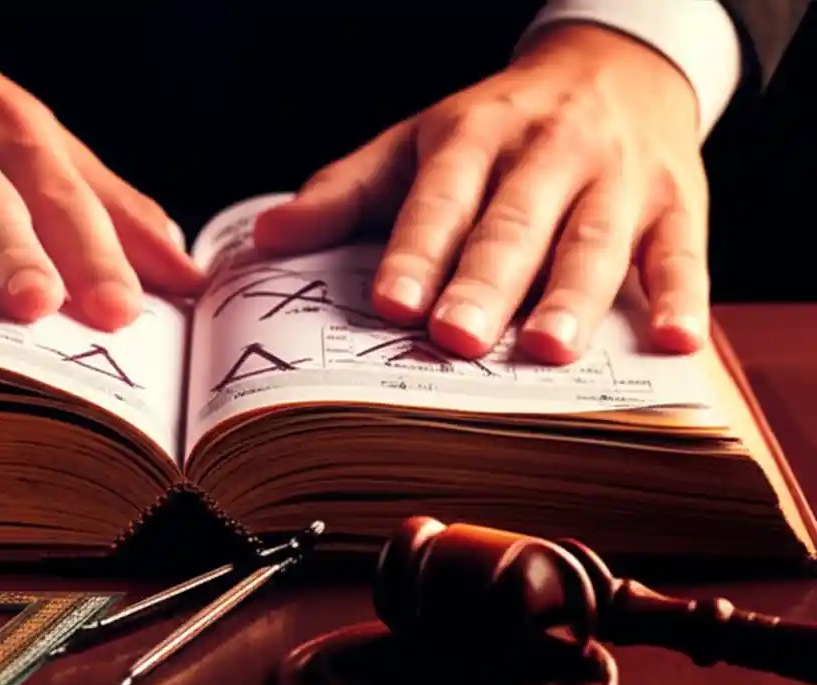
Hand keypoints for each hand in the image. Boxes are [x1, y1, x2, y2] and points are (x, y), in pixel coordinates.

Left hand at [255, 24, 708, 362]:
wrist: (616, 67)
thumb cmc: (497, 127)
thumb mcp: (416, 143)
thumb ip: (346, 191)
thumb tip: (266, 238)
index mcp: (473, 137)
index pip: (440, 197)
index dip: (417, 250)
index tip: (391, 303)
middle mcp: (547, 154)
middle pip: (514, 223)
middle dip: (485, 282)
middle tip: (455, 338)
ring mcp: (617, 180)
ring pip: (594, 241)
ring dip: (573, 296)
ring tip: (548, 350)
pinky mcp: (678, 205)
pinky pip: (683, 254)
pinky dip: (683, 298)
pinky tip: (675, 343)